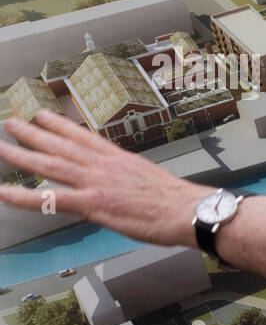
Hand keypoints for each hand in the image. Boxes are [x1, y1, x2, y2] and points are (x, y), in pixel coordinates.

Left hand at [0, 108, 211, 247]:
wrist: (189, 210)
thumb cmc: (176, 201)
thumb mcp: (150, 180)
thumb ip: (128, 178)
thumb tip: (122, 184)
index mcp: (119, 158)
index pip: (83, 136)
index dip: (60, 124)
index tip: (43, 114)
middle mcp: (104, 165)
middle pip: (61, 145)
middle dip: (34, 132)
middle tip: (12, 121)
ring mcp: (97, 182)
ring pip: (51, 164)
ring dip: (22, 153)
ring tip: (1, 145)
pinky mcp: (94, 203)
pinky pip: (51, 200)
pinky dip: (24, 197)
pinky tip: (4, 192)